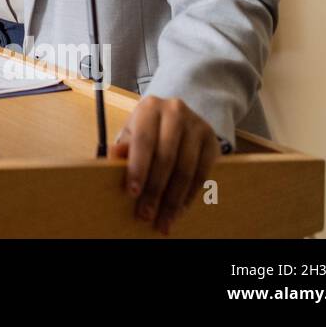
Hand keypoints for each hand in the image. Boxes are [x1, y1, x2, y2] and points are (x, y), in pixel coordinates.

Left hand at [110, 95, 219, 234]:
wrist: (178, 117)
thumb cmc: (148, 129)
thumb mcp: (132, 133)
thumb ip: (123, 146)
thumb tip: (112, 157)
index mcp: (150, 108)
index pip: (143, 140)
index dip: (138, 168)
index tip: (132, 193)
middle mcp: (175, 112)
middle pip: (166, 157)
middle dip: (155, 190)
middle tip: (146, 214)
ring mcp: (197, 125)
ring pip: (186, 169)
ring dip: (174, 199)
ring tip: (164, 219)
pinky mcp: (213, 140)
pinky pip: (202, 173)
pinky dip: (190, 195)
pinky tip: (180, 209)